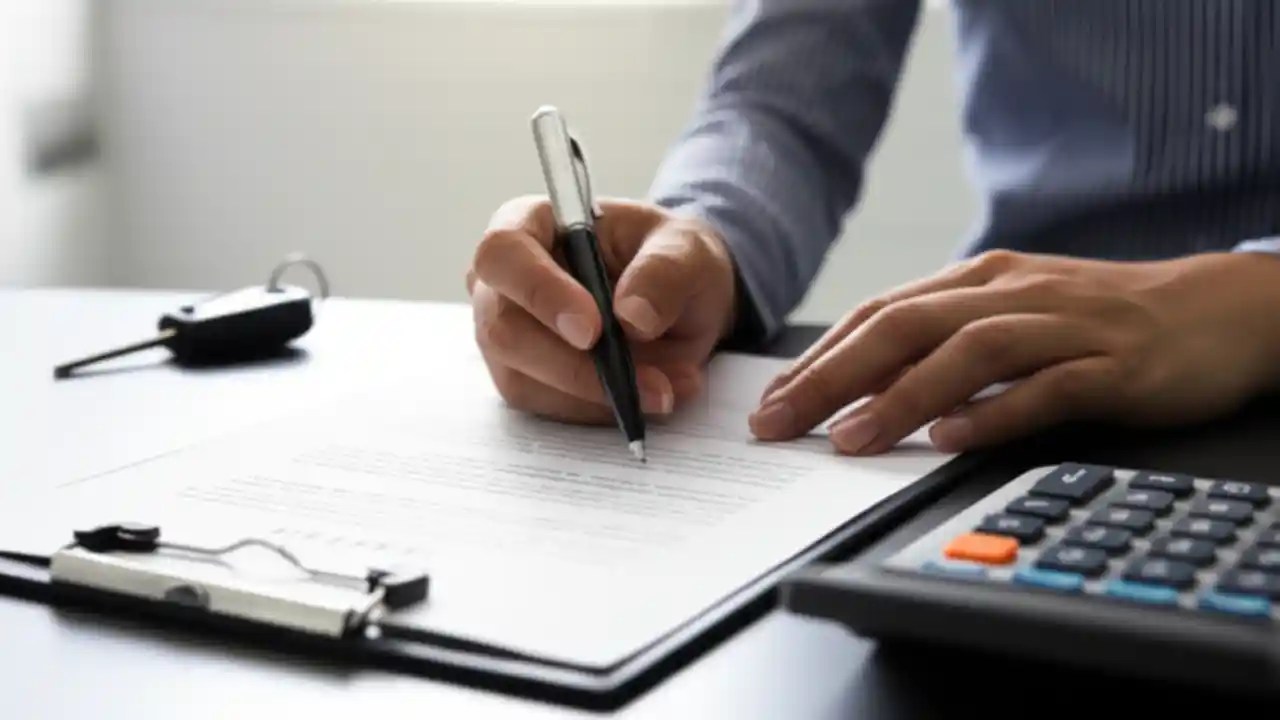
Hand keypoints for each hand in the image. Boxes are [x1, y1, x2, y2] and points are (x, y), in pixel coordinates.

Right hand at [468, 196, 737, 423]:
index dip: (539, 292)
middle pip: (504, 330)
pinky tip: (645, 395)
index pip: (503, 252)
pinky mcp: (523, 378)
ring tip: (666, 387)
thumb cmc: (669, 259)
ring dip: (597, 394)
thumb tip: (633, 316)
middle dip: (575, 366)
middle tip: (648, 381)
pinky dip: (600, 410)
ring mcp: (506, 334)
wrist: (679, 300)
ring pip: (523, 379)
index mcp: (530, 224)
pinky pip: (547, 407)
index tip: (591, 329)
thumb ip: (665, 272)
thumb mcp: (687, 250)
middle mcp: (502, 281)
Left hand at [749, 249, 1279, 454]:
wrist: (1219, 307)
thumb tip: (866, 389)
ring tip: (850, 439)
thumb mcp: (1014, 316)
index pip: (880, 314)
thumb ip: (946, 343)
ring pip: (967, 353)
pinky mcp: (1114, 363)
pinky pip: (1046, 387)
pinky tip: (953, 440)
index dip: (820, 358)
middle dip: (833, 377)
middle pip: (905, 327)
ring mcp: (1064, 325)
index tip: (772, 401)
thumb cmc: (1100, 318)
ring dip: (902, 398)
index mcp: (979, 280)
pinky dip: (996, 412)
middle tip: (780, 423)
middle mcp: (1012, 293)